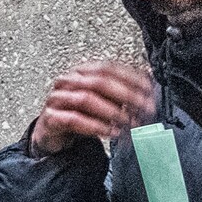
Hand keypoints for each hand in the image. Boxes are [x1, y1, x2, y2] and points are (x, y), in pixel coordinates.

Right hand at [29, 62, 155, 153]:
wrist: (53, 134)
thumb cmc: (80, 115)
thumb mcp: (104, 101)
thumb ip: (123, 91)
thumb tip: (150, 80)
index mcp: (81, 71)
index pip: (108, 67)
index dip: (131, 78)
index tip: (149, 91)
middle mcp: (68, 81)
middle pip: (99, 81)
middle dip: (126, 95)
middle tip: (144, 108)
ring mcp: (57, 99)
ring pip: (86, 99)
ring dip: (112, 112)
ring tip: (129, 122)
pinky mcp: (51, 118)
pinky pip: (74, 119)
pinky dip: (96, 126)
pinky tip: (111, 132)